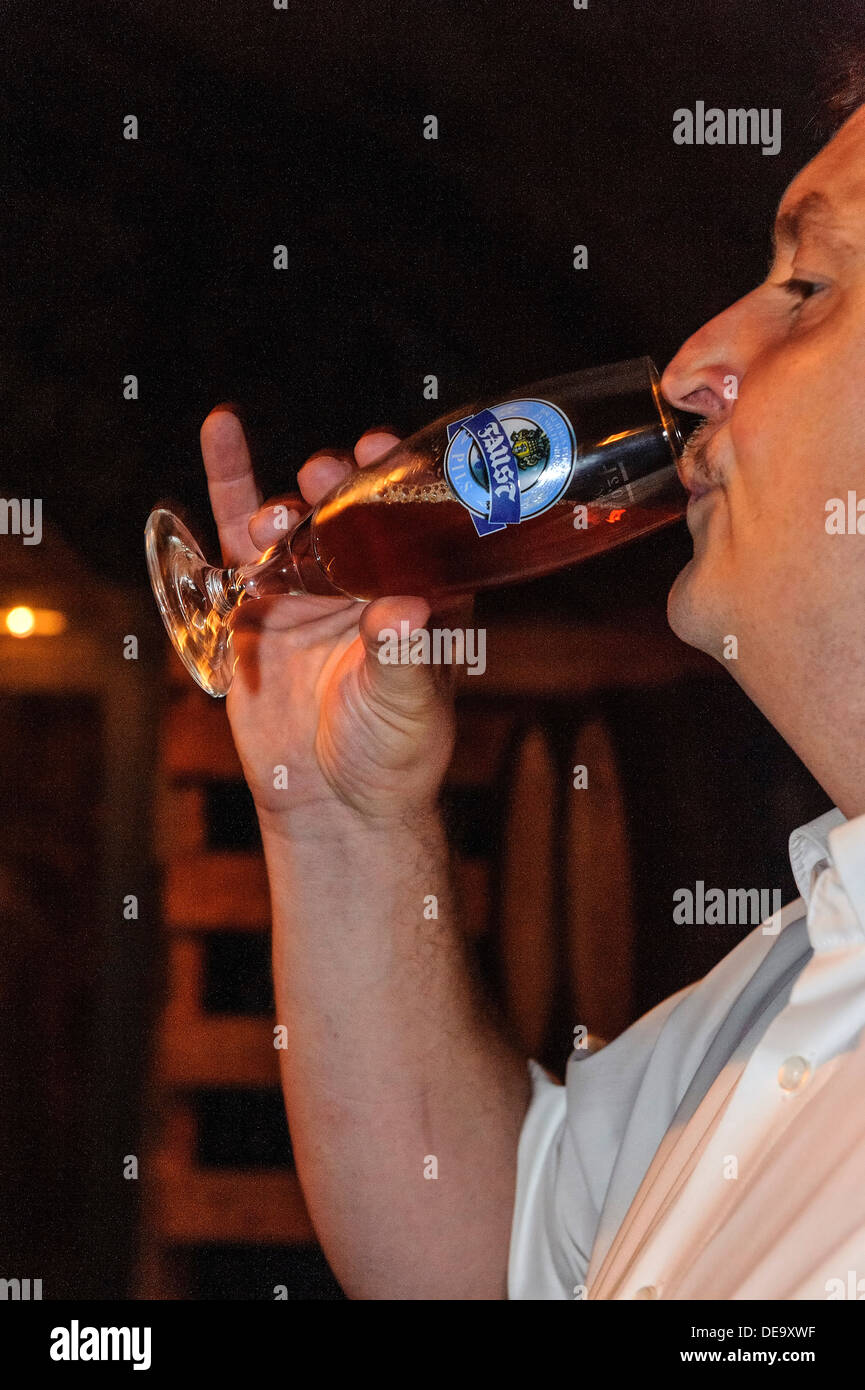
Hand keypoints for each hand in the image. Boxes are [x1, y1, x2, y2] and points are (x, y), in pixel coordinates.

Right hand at [200, 407, 456, 828]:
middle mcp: (369, 579)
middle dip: (342, 481)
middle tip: (329, 474)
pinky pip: (239, 539)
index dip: (405, 478)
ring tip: (284, 517)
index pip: (420, 520)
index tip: (387, 450)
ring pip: (299, 521)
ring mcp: (312, 586)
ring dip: (289, 502)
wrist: (330, 802)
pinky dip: (229, 483)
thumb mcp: (406, 708)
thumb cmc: (390, 756)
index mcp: (423, 592)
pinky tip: (223, 429)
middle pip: (355, 509)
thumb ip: (403, 657)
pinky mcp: (259, 602)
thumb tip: (403, 612)